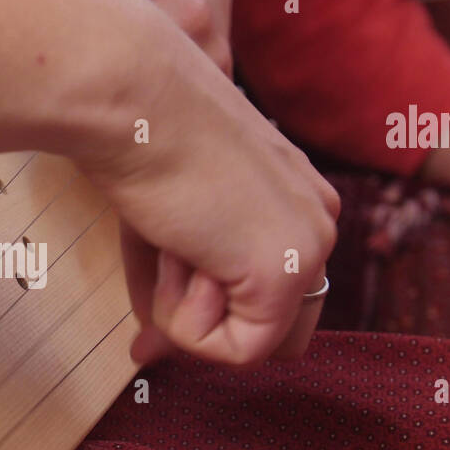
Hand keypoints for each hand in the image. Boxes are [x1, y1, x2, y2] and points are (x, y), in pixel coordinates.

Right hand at [78, 25, 337, 366]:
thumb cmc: (135, 139)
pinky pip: (231, 351)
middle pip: (284, 335)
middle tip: (153, 310)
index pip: (277, 296)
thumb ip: (172, 284)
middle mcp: (317, 221)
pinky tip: (177, 254)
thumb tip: (148, 354)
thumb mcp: (164, 223)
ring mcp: (307, 248)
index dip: (216, 318)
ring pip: (254, 343)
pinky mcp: (282, 273)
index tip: (150, 329)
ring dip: (192, 315)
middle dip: (213, 332)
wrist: (132, 95)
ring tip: (170, 246)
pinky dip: (186, 324)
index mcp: (297, 199)